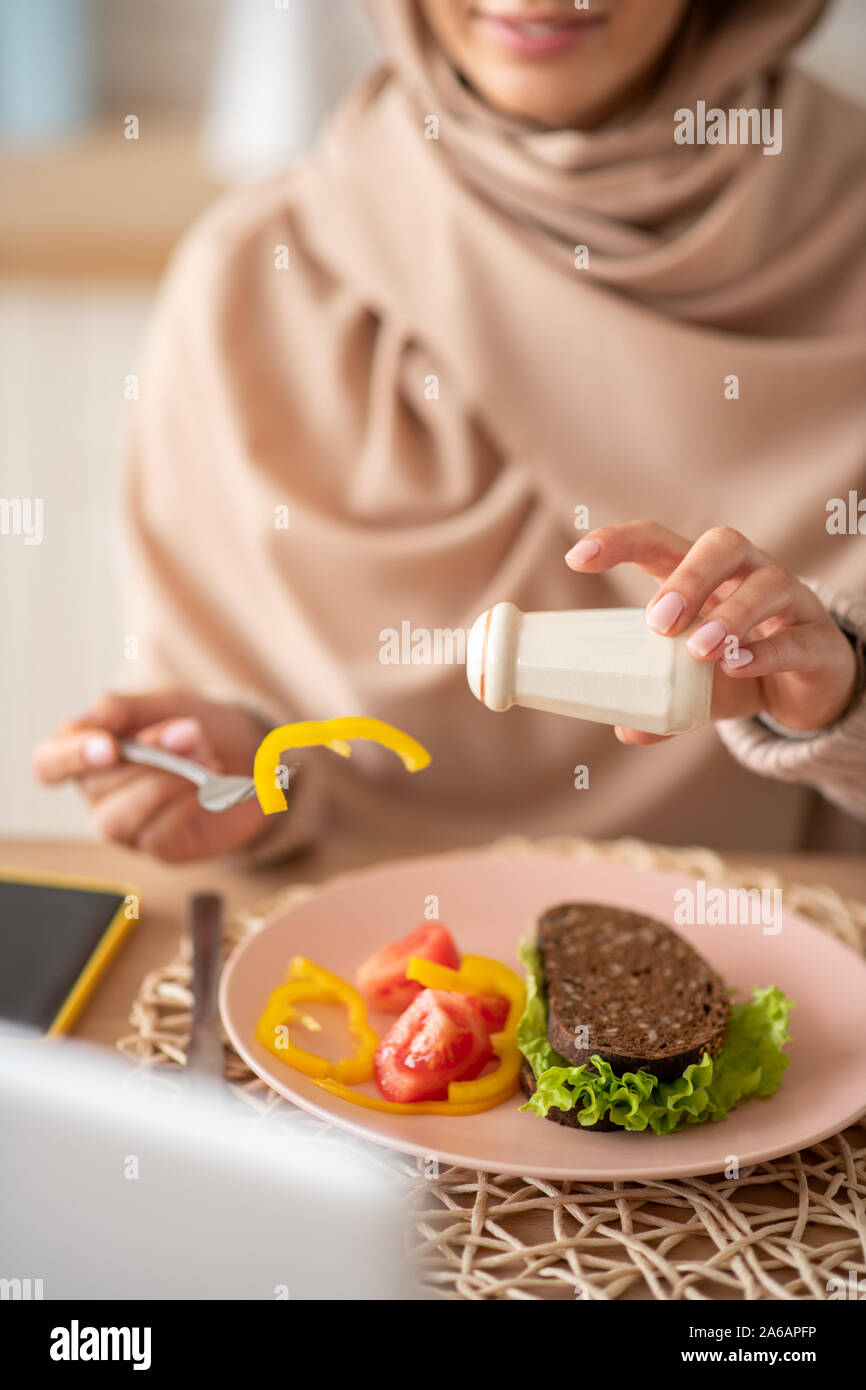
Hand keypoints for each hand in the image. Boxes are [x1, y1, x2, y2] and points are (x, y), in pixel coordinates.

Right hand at [32, 690, 269, 860]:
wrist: (254, 755)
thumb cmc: (200, 728)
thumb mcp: (167, 704)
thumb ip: (125, 709)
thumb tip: (89, 718)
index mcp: (88, 752)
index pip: (48, 764)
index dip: (69, 758)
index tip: (108, 746)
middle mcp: (99, 793)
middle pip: (95, 786)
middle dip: (149, 757)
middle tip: (193, 734)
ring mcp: (127, 824)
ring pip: (119, 817)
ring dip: (166, 783)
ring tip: (207, 759)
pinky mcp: (159, 847)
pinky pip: (156, 834)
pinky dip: (186, 806)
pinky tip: (211, 787)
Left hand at [565, 521, 857, 744]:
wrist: (810, 686)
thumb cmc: (739, 666)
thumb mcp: (694, 686)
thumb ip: (662, 704)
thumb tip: (627, 729)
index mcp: (704, 575)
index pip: (659, 541)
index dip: (619, 542)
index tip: (577, 557)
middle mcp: (748, 573)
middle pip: (723, 544)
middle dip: (689, 577)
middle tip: (658, 620)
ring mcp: (790, 601)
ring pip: (767, 583)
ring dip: (729, 615)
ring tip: (699, 651)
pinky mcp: (819, 640)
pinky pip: (796, 637)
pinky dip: (766, 651)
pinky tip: (737, 666)